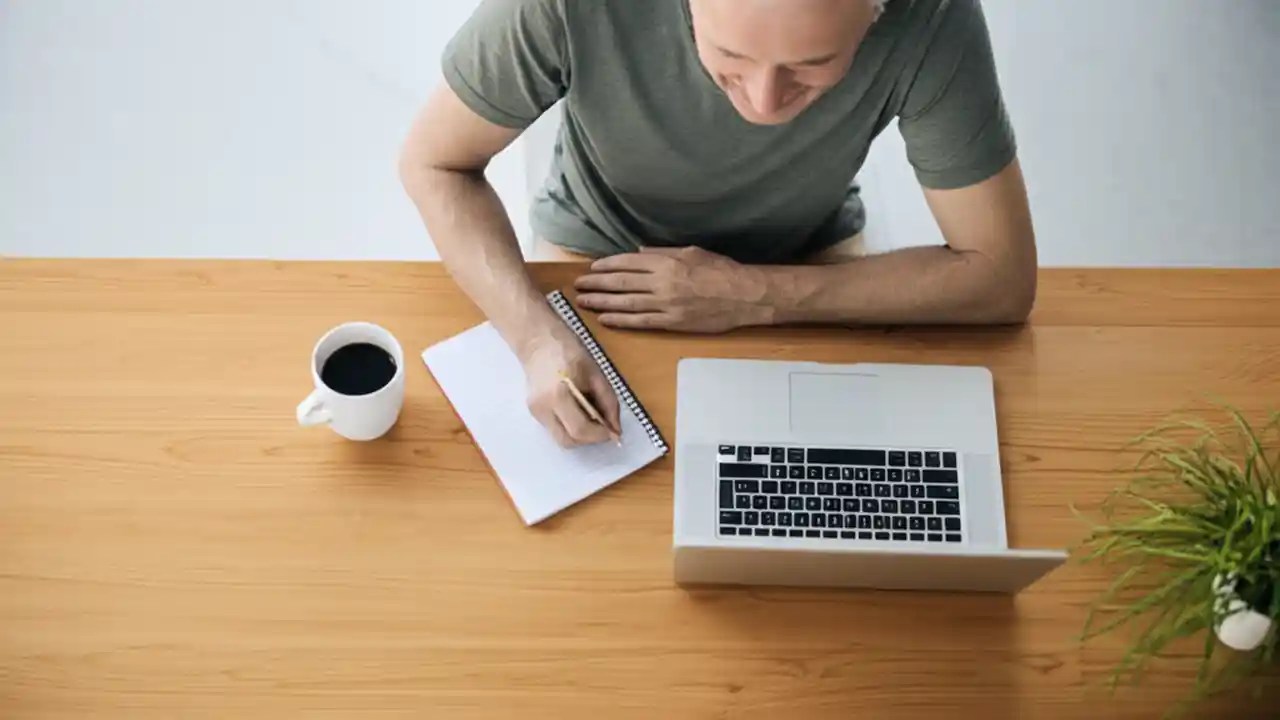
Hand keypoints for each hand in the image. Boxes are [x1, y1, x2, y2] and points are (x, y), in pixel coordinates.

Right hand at [520, 326, 621, 447]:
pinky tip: (579, 413)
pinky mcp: (534, 413)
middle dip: (590, 439)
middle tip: (603, 426)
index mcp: (558, 395)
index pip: (580, 430)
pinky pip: (556, 430)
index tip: (613, 430)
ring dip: (580, 436)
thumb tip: (616, 429)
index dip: (600, 435)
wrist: (538, 341)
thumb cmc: (570, 352)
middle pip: (568, 441)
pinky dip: (571, 428)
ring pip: (561, 439)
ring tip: (591, 418)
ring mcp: (535, 412)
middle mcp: (543, 409)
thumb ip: (608, 403)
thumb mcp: (596, 374)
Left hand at [574, 247, 767, 331]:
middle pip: (621, 282)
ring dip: (601, 302)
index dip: (607, 265)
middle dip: (597, 283)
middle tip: (578, 285)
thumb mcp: (692, 252)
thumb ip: (663, 252)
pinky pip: (641, 322)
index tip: (592, 268)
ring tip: (583, 302)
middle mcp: (662, 282)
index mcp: (667, 262)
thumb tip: (639, 253)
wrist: (744, 296)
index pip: (628, 262)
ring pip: (626, 302)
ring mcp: (666, 304)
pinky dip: (621, 320)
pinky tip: (605, 319)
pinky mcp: (672, 322)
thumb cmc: (721, 271)